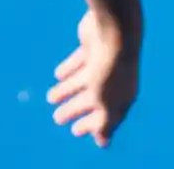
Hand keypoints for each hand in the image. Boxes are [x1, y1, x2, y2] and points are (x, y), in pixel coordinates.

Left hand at [46, 10, 139, 147]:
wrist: (114, 31)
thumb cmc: (110, 70)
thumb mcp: (106, 102)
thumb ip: (104, 123)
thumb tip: (103, 143)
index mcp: (123, 96)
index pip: (107, 116)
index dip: (93, 126)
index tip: (76, 132)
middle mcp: (115, 80)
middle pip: (92, 99)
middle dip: (75, 110)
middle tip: (57, 119)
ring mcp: (104, 61)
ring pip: (83, 81)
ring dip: (67, 90)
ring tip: (50, 97)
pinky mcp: (92, 45)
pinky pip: (79, 61)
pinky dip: (69, 69)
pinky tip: (58, 75)